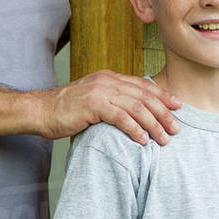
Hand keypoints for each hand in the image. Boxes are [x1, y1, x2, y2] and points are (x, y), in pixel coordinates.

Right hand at [35, 70, 180, 144]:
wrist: (41, 110)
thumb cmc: (66, 110)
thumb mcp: (93, 99)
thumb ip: (112, 100)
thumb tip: (134, 113)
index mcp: (109, 77)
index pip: (142, 85)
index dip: (162, 95)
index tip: (177, 106)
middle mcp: (107, 81)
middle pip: (144, 96)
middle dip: (163, 113)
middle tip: (175, 128)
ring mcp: (100, 91)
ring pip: (136, 106)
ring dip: (153, 124)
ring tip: (163, 138)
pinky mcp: (93, 105)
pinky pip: (121, 117)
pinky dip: (135, 129)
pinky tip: (143, 140)